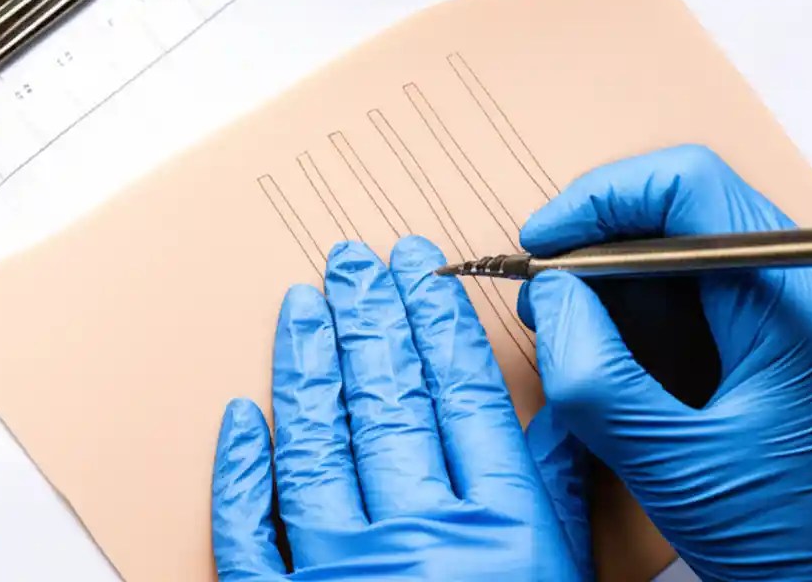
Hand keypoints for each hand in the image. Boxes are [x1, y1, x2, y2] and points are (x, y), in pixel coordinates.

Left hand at [212, 238, 592, 580]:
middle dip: (370, 321)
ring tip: (304, 304)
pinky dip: (241, 476)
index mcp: (502, 528)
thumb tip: (570, 401)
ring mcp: (346, 576)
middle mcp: (420, 542)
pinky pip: (249, 537)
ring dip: (308, 368)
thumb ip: (559, 488)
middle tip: (350, 260)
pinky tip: (243, 416)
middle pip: (390, 403)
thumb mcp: (562, 571)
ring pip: (315, 450)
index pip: (465, 395)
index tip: (418, 267)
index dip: (438, 321)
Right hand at [519, 145, 811, 581]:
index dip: (599, 199)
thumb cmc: (796, 542)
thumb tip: (551, 295)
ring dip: (622, 276)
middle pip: (688, 206)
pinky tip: (620, 353)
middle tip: (547, 292)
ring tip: (575, 330)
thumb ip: (595, 375)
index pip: (688, 186)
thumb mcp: (671, 465)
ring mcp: (810, 304)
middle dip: (601, 240)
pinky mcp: (796, 329)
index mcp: (798, 304)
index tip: (541, 242)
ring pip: (693, 242)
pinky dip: (652, 306)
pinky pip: (711, 284)